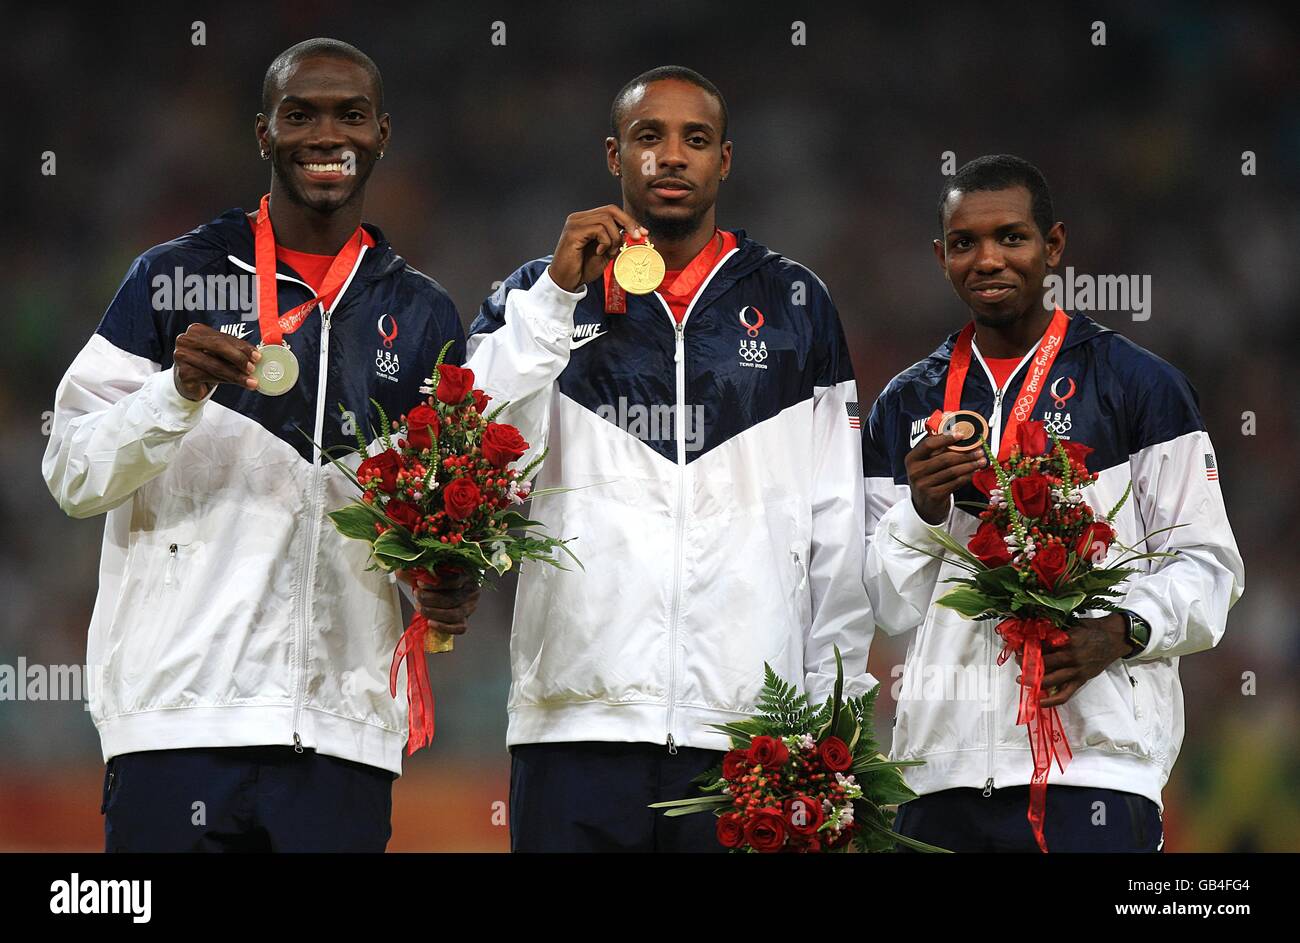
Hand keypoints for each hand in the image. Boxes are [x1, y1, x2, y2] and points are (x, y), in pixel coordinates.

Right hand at [173, 322, 259, 400]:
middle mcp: (186, 340)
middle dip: (239, 358)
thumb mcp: (221, 355)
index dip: (242, 347)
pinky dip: (227, 381)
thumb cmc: (207, 365)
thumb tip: (256, 357)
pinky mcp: (183, 373)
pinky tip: (238, 384)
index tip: (257, 356)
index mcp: (197, 331)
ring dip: (236, 374)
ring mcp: (182, 356)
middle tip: (253, 368)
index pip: (223, 337)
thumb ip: (235, 352)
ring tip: (251, 381)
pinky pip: (210, 377)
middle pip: (218, 347)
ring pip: (216, 365)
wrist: (189, 383)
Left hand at [405, 569, 480, 635]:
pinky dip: (444, 627)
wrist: (448, 592)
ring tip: (420, 608)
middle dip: (430, 599)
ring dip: (434, 612)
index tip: (419, 584)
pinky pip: (459, 628)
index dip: (435, 583)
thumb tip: (400, 571)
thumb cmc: (440, 581)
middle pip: (453, 598)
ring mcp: (470, 607)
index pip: (455, 580)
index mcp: (467, 575)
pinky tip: (431, 623)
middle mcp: (471, 591)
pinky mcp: (465, 620)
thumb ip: (417, 572)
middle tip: (417, 596)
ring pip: (454, 613)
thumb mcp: (430, 573)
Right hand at [547, 205, 644, 291]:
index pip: (611, 211)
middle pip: (610, 210)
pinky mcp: (573, 233)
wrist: (566, 282)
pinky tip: (600, 252)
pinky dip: (605, 241)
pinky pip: (598, 229)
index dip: (629, 220)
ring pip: (606, 219)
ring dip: (614, 237)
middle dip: (628, 223)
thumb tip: (633, 233)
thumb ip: (616, 240)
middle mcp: (579, 218)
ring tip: (609, 251)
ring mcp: (575, 223)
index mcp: (586, 220)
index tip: (643, 232)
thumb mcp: (606, 252)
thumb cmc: (583, 268)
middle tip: (637, 237)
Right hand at [905, 434, 987, 524]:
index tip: (961, 435)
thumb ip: (938, 451)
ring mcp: (923, 485)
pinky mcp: (934, 496)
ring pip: (952, 471)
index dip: (946, 438)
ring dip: (970, 465)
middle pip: (945, 458)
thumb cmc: (928, 479)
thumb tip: (961, 438)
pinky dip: (967, 476)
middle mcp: (915, 472)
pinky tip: (973, 472)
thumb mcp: (925, 464)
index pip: (928, 444)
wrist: (924, 504)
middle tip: (979, 451)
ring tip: (980, 461)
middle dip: (965, 454)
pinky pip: (955, 483)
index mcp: (912, 459)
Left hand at [1015, 613, 1130, 707]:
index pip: (1042, 647)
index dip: (1028, 648)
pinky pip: (1064, 694)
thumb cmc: (1094, 629)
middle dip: (1027, 663)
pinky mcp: (1081, 680)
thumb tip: (1035, 636)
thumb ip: (1055, 632)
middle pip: (1043, 664)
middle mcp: (1071, 657)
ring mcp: (1076, 671)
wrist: (1115, 638)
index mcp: (1068, 641)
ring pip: (1050, 680)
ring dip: (1033, 681)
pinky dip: (1050, 700)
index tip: (1018, 647)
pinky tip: (1038, 701)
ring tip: (1021, 679)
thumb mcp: (1072, 625)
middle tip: (1018, 660)